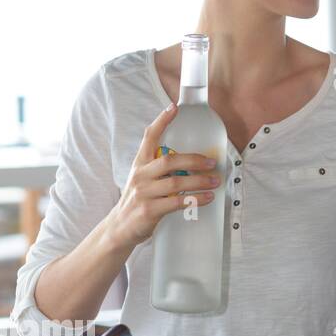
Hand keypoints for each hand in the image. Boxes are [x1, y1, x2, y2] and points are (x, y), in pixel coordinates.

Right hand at [104, 103, 220, 251]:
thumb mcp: (144, 179)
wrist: (120, 228)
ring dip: (200, 181)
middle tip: (213, 162)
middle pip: (170, 160)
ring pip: (177, 182)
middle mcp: (140, 175)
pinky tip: (207, 198)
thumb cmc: (138, 200)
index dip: (162, 121)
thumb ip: (161, 169)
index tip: (174, 107)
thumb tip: (194, 161)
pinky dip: (195, 199)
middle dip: (194, 159)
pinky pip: (177, 202)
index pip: (149, 137)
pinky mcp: (149, 210)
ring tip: (216, 181)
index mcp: (140, 164)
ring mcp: (144, 193)